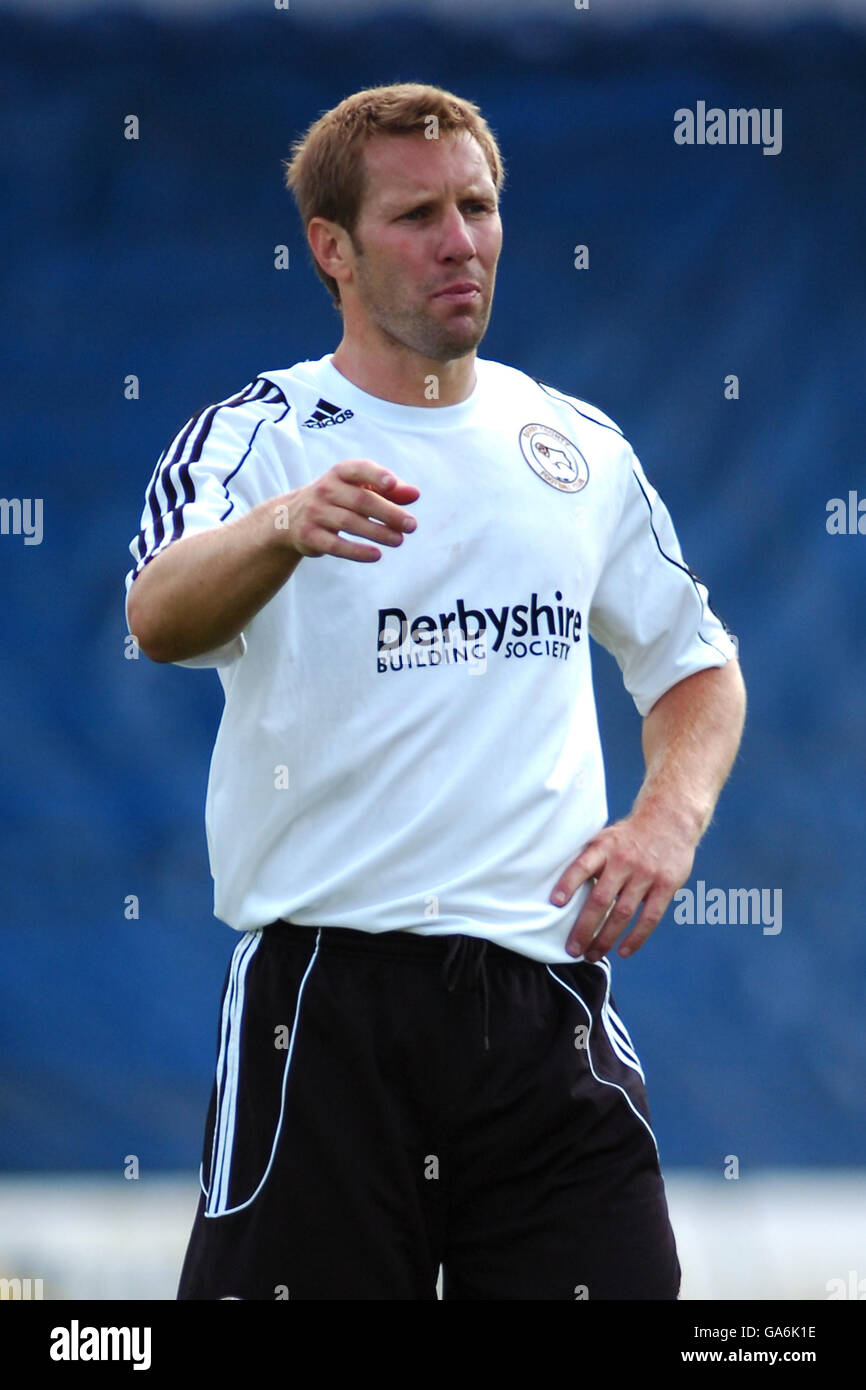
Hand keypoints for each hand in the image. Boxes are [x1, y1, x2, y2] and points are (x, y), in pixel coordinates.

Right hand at [281, 459, 419, 561]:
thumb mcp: (359, 489)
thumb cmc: (337, 500)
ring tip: (399, 540)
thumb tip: (415, 494)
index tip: (392, 485)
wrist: (289, 518)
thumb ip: (389, 490)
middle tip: (412, 525)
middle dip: (388, 513)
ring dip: (378, 532)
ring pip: (350, 523)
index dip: (376, 476)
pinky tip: (377, 555)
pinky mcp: (310, 535)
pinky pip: (335, 545)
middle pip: (361, 501)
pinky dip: (357, 551)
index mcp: (340, 473)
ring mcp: (315, 512)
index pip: (359, 470)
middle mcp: (325, 490)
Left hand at [550, 804, 697, 961]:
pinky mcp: (666, 885)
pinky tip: (623, 951)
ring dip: (605, 938)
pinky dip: (636, 938)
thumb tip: (561, 890)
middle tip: (572, 950)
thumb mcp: (606, 837)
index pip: (582, 866)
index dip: (568, 884)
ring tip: (592, 955)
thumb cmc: (629, 836)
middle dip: (584, 928)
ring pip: (622, 913)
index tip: (555, 903)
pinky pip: (649, 917)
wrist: (669, 819)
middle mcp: (624, 861)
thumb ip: (590, 860)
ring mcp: (646, 874)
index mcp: (604, 847)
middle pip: (600, 899)